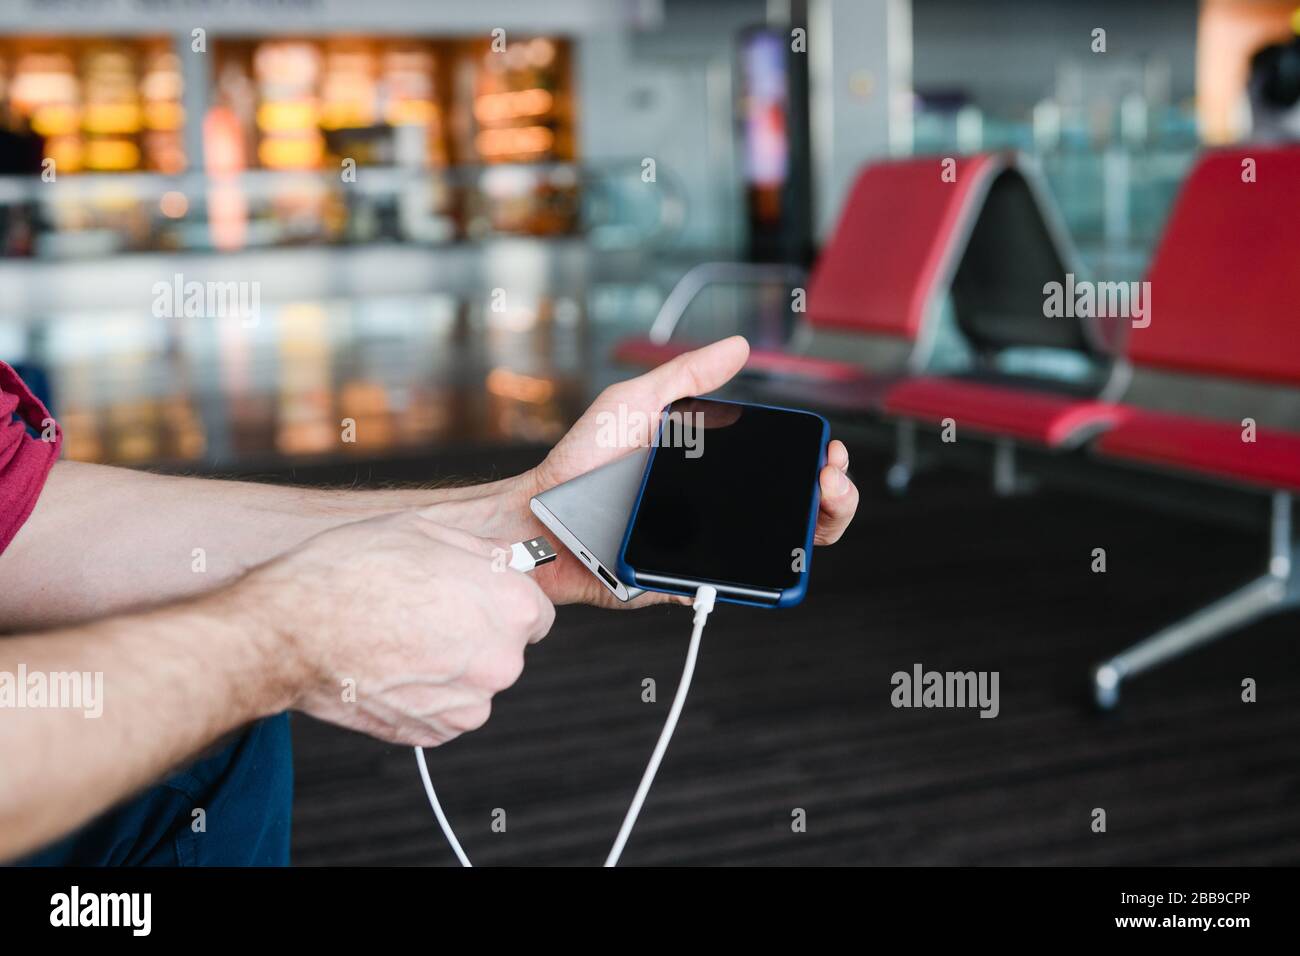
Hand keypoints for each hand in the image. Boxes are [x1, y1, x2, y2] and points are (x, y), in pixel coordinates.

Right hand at [236, 511, 553, 746]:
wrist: (290, 631)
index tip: (474, 598)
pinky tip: (391, 665)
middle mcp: (501, 660)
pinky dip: (426, 694)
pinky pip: (446, 709)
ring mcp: (469, 703)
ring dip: (451, 666)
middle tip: (425, 613)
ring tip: (400, 638)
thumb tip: (505, 561)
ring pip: (475, 681)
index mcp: (511, 606)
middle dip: (476, 632)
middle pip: (506, 646)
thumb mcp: (425, 530)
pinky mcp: (436, 732)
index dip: (502, 600)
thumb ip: (482, 551)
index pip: (535, 610)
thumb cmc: (350, 573)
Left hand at [463, 336, 860, 607]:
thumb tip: (739, 346)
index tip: (827, 451)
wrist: (540, 517)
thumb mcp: (635, 403)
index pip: (781, 471)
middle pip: (796, 513)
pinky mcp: (686, 581)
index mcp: (713, 470)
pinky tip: (776, 549)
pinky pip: (734, 583)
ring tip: (821, 506)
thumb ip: (686, 376)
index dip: (816, 464)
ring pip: (777, 553)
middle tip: (831, 478)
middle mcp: (716, 511)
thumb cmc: (582, 461)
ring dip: (815, 532)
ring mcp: (706, 549)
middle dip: (834, 498)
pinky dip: (764, 573)